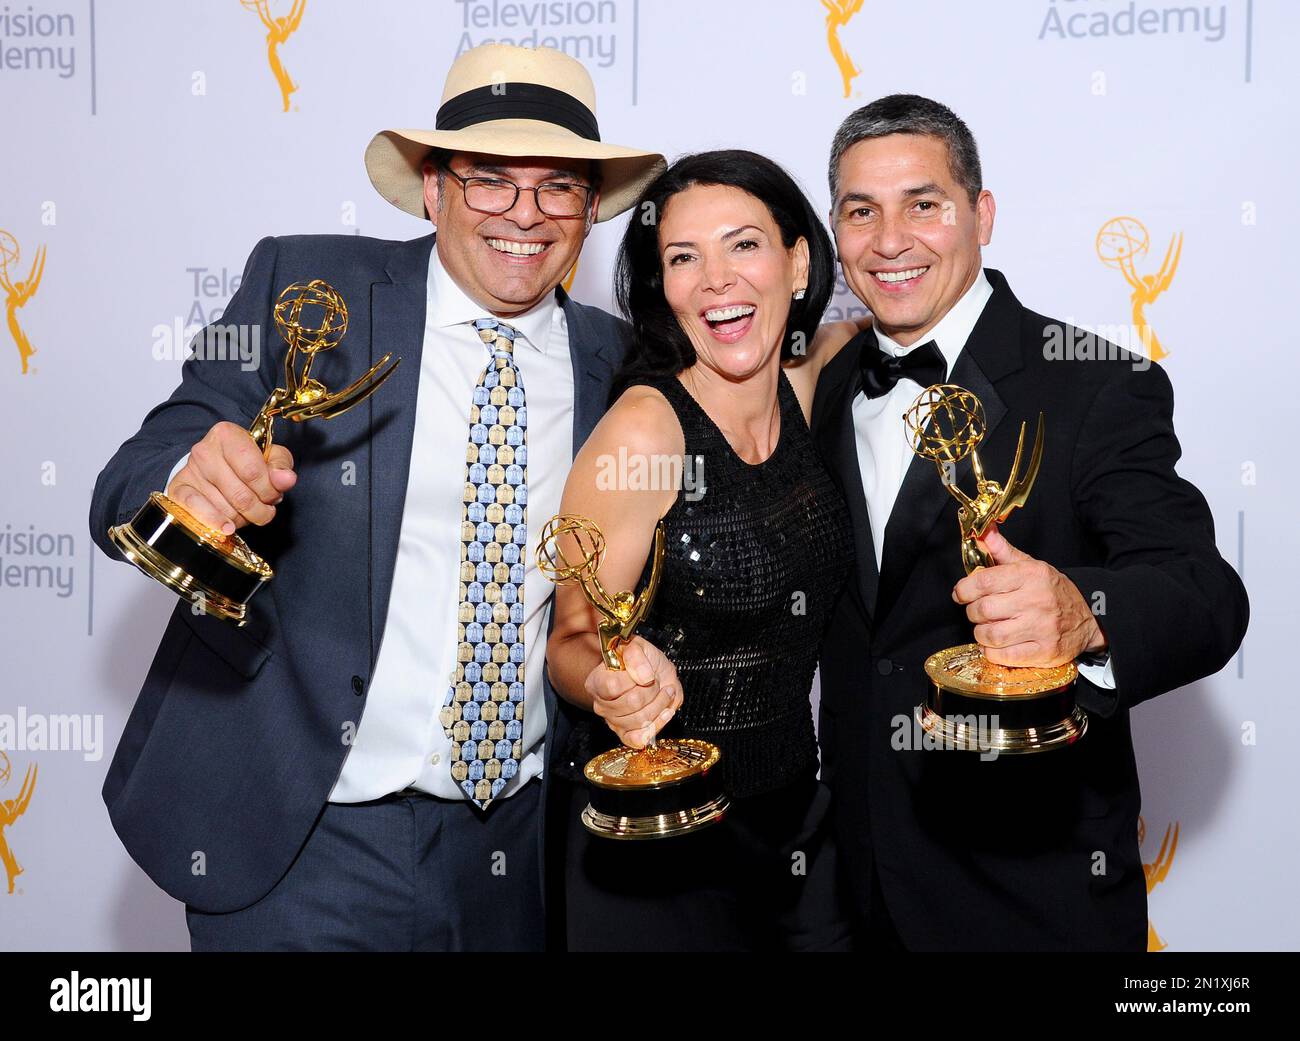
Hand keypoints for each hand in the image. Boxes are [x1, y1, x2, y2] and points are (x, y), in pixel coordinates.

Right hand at [166, 421, 296, 534]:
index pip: (253, 472)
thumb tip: (286, 479)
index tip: (274, 496)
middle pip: (241, 495)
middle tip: (264, 509)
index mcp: (228, 435)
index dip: (269, 491)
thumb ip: (281, 466)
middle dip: (259, 509)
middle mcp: (205, 450)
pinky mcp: (178, 490)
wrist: (212, 466)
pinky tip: (227, 528)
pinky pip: (198, 512)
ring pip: (225, 509)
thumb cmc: (244, 461)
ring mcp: (190, 471)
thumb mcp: (269, 457)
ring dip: (243, 518)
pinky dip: (216, 523)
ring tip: (247, 511)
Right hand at [583, 636, 683, 748]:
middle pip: (631, 704)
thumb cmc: (640, 661)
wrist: (649, 673)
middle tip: (657, 680)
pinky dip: (657, 725)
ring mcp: (614, 722)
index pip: (613, 686)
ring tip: (665, 691)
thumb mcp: (637, 646)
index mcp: (596, 682)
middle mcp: (601, 705)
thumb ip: (636, 655)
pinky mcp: (627, 734)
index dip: (633, 678)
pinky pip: (639, 739)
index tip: (645, 671)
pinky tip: (665, 712)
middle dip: (652, 690)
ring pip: (641, 720)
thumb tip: (644, 676)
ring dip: (660, 704)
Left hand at [952, 526, 1105, 667]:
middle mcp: (1036, 601)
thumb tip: (983, 533)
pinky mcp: (1044, 652)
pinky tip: (996, 645)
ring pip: (990, 635)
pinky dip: (991, 652)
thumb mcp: (1031, 566)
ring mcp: (1041, 628)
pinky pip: (1003, 656)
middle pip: (983, 610)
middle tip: (979, 612)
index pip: (984, 582)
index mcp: (1031, 575)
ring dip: (981, 634)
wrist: (1089, 618)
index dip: (964, 589)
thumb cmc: (1052, 591)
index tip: (961, 593)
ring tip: (988, 628)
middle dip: (973, 612)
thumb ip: (1003, 551)